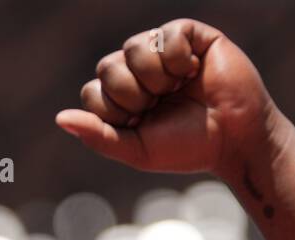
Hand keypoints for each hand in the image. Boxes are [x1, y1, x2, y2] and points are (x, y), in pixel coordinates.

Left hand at [55, 19, 278, 182]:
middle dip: (133, 95)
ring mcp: (162, 51)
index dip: (114, 111)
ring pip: (132, 47)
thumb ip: (98, 135)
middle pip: (107, 68)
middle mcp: (139, 72)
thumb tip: (59, 118)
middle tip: (161, 105)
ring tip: (179, 88)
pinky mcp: (189, 35)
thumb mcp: (137, 150)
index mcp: (124, 98)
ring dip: (156, 77)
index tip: (141, 123)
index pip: (93, 93)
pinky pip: (166, 34)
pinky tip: (195, 70)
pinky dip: (179, 58)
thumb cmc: (188, 147)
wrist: (235, 139)